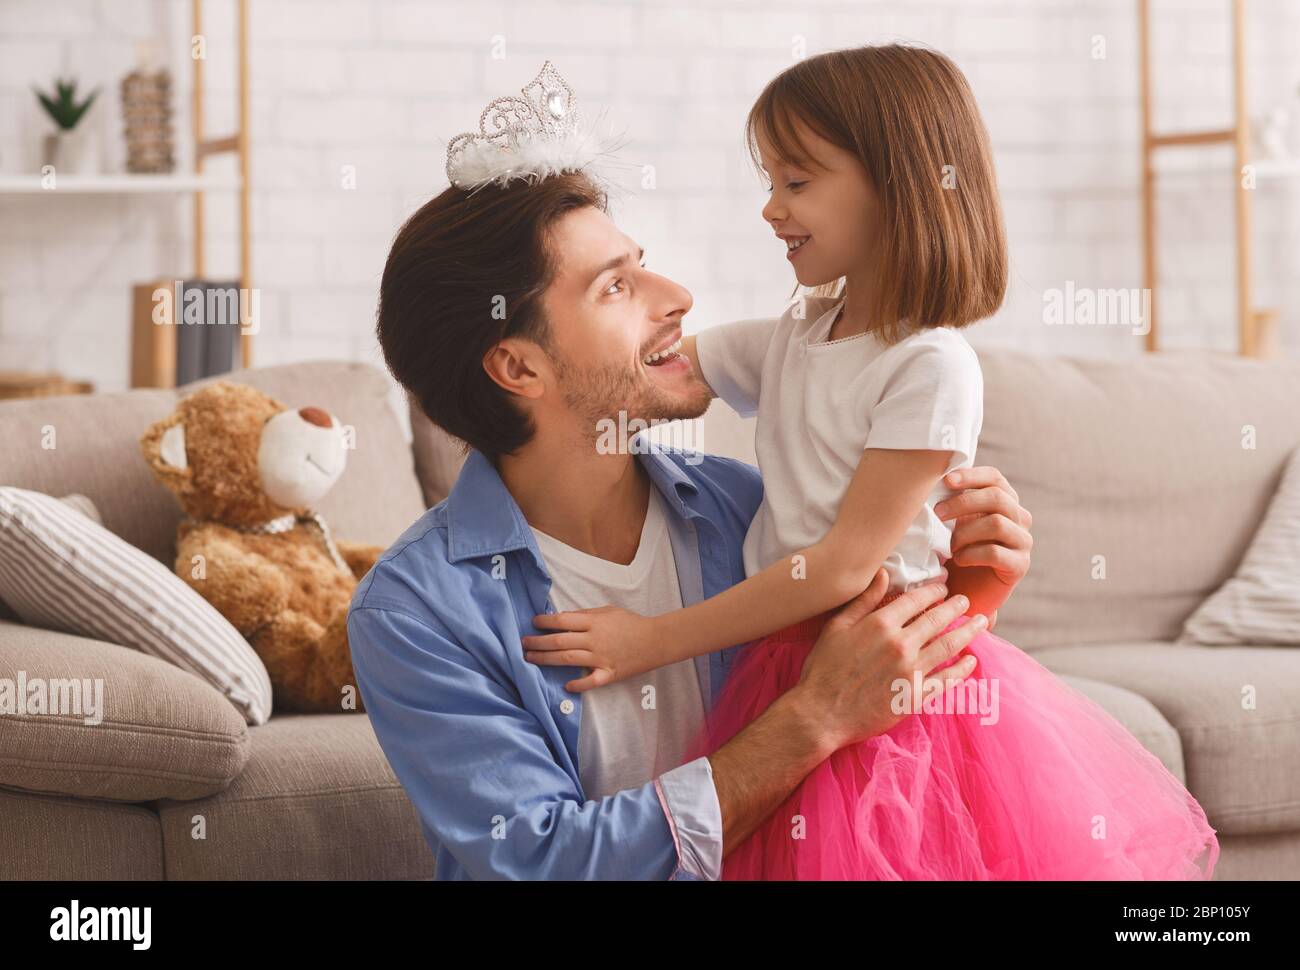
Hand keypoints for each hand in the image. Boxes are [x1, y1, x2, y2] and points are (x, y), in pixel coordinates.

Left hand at [522, 606, 659, 691]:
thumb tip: (563, 618)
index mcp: (594, 622)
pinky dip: (578, 684)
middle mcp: (594, 640)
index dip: (545, 622)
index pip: (563, 621)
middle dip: (538, 642)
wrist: (656, 641)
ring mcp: (601, 658)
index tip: (533, 622)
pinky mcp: (609, 674)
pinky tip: (565, 686)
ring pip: (568, 660)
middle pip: (560, 641)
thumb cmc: (631, 623)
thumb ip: (586, 614)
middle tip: (523, 644)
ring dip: (546, 659)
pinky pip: (590, 681)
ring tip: (531, 659)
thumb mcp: (608, 611)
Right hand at [791, 569, 983, 752]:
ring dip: (969, 632)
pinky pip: (947, 679)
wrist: (821, 714)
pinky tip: (971, 661)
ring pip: (949, 646)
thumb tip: (883, 574)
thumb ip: (863, 600)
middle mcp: (900, 644)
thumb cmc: (823, 669)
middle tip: (967, 601)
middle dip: (956, 608)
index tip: (943, 589)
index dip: (933, 592)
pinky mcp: (915, 696)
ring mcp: (911, 671)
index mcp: (880, 624)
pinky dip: (963, 669)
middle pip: (937, 620)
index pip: (916, 600)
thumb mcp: (836, 627)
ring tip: (982, 623)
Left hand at [933, 466, 1032, 624]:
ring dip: (964, 533)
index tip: (946, 481)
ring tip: (950, 546)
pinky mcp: (1019, 566)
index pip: (995, 478)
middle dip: (963, 502)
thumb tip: (933, 479)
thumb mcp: (955, 522)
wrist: (966, 591)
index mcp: (1005, 502)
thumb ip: (954, 501)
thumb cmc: (957, 551)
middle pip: (997, 498)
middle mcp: (1019, 518)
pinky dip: (971, 554)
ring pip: (996, 523)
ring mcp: (1022, 542)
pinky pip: (995, 552)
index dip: (972, 476)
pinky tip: (960, 560)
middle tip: (938, 513)